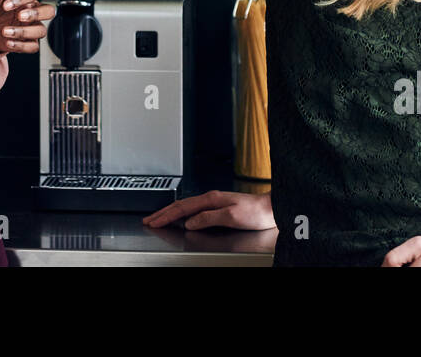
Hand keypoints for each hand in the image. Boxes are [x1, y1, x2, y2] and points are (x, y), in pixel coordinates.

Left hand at [0, 0, 53, 53]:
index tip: (6, 5)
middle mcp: (28, 10)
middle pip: (48, 10)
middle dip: (36, 14)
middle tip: (20, 16)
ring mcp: (29, 27)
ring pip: (41, 30)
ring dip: (25, 32)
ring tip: (5, 32)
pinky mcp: (26, 42)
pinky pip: (33, 46)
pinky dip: (22, 46)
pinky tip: (8, 43)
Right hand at [142, 191, 275, 230]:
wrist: (271, 209)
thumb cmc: (256, 212)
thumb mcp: (232, 217)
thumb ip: (208, 218)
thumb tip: (190, 222)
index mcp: (211, 199)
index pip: (182, 208)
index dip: (166, 215)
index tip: (154, 221)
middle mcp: (211, 198)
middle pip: (181, 205)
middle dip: (163, 213)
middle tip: (149, 219)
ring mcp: (214, 202)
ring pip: (186, 207)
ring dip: (170, 212)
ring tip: (159, 218)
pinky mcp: (218, 207)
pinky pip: (193, 209)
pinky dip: (181, 214)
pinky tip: (180, 218)